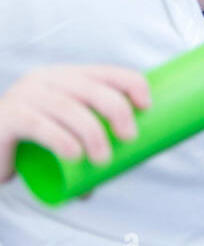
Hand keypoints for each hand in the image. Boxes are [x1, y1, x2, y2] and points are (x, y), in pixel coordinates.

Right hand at [0, 65, 150, 183]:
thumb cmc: (29, 142)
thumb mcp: (63, 135)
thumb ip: (85, 151)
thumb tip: (113, 174)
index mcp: (66, 78)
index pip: (104, 72)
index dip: (129, 82)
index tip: (147, 105)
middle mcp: (46, 80)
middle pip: (90, 88)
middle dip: (116, 109)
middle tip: (129, 137)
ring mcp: (25, 96)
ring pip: (67, 107)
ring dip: (92, 131)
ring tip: (103, 159)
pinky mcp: (7, 117)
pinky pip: (37, 124)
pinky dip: (60, 139)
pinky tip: (73, 154)